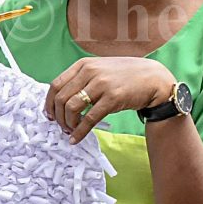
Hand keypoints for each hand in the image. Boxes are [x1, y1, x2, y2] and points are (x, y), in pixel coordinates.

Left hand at [45, 57, 178, 142]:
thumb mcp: (100, 69)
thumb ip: (82, 78)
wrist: (153, 78)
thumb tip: (62, 98)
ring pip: (71, 108)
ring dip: (67, 124)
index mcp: (83, 65)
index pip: (56, 85)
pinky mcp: (112, 99)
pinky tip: (76, 139)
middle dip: (57, 116)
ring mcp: (101, 85)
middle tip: (61, 126)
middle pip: (61, 98)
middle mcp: (90, 72)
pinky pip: (89, 119)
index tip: (49, 115)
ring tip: (70, 131)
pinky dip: (79, 132)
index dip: (49, 103)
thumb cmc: (126, 76)